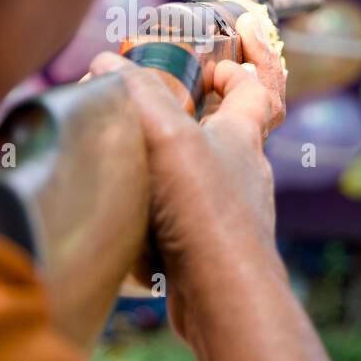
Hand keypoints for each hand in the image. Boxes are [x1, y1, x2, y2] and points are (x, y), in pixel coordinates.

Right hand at [87, 12, 287, 341]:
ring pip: (204, 182)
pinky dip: (162, 217)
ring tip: (130, 164)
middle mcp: (245, 175)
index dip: (236, 70)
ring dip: (172, 171)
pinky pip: (186, 225)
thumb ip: (138, 94)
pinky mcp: (212, 254)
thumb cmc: (206, 212)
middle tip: (150, 114)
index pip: (255, 90)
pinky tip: (131, 219)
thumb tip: (105, 63)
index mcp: (243, 138)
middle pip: (225, 135)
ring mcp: (231, 217)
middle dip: (191, 120)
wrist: (222, 297)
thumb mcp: (169, 135)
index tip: (207, 64)